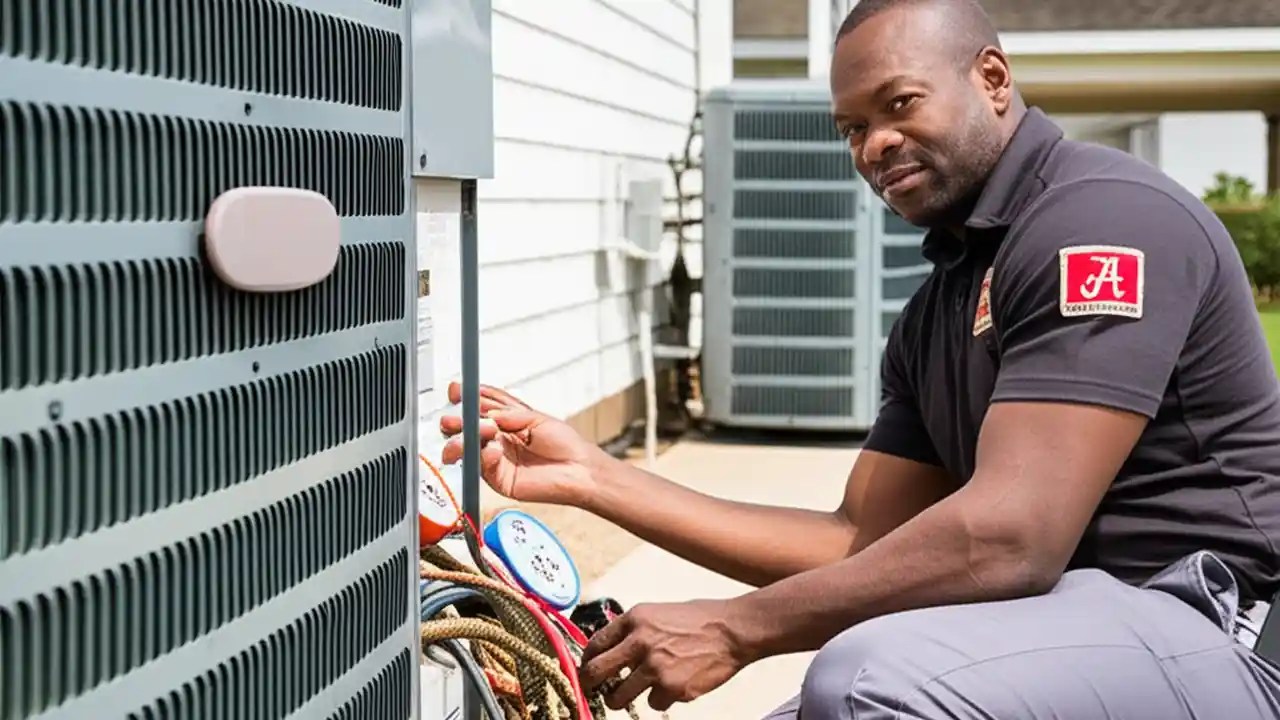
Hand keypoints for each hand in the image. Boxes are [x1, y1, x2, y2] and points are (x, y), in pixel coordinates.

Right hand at [439, 381, 611, 507]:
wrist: (580, 469)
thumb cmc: (565, 444)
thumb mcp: (536, 418)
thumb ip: (509, 413)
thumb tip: (485, 410)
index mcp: (505, 422)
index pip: (478, 408)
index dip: (466, 400)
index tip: (456, 392)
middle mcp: (496, 440)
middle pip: (465, 429)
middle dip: (457, 421)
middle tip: (456, 418)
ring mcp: (494, 460)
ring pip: (466, 450)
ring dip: (466, 439)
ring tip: (480, 432)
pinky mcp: (498, 479)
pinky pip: (482, 467)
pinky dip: (484, 456)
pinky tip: (494, 450)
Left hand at [577, 599, 751, 711]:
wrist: (733, 630)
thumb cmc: (700, 619)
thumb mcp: (659, 613)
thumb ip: (634, 630)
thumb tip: (611, 651)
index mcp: (635, 619)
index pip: (595, 644)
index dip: (587, 661)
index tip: (588, 670)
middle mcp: (640, 642)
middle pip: (596, 673)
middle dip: (590, 685)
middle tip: (593, 690)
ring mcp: (655, 668)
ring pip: (618, 698)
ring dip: (620, 700)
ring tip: (629, 695)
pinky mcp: (672, 689)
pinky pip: (653, 704)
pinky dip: (660, 699)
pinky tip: (675, 685)